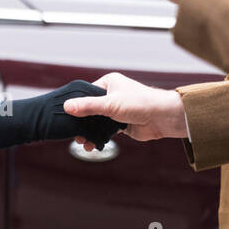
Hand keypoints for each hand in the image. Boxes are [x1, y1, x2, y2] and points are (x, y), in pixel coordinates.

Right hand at [64, 71, 187, 147]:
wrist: (163, 118)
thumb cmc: (140, 104)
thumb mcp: (110, 104)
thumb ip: (88, 106)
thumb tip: (66, 107)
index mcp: (109, 83)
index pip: (86, 93)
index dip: (75, 106)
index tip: (65, 117)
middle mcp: (112, 95)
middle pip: (89, 109)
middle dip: (82, 123)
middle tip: (73, 134)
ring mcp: (116, 110)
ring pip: (96, 122)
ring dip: (89, 133)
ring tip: (82, 142)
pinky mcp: (121, 124)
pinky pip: (104, 130)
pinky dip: (98, 137)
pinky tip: (92, 145)